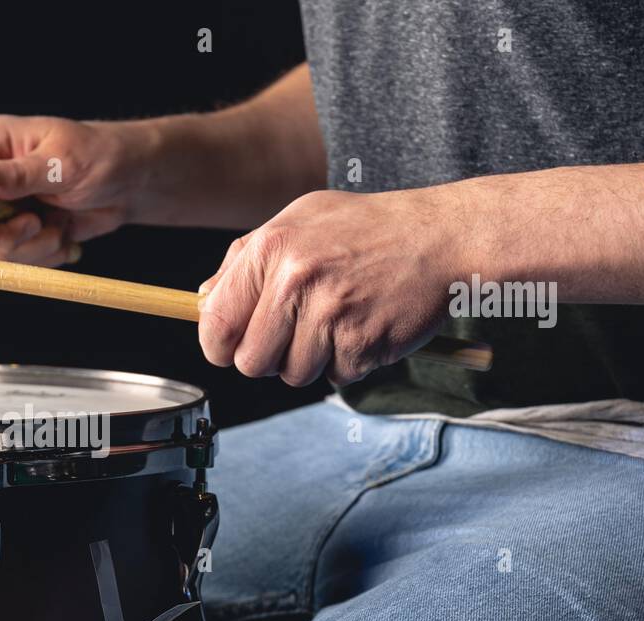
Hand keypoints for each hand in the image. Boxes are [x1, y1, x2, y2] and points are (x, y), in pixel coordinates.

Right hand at [0, 115, 149, 265]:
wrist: (131, 184)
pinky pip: (16, 259)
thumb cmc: (102, 157)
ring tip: (60, 228)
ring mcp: (3, 205)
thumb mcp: (63, 162)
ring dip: (31, 248)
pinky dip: (43, 257)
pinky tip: (65, 237)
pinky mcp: (19, 230)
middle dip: (3, 236)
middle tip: (38, 225)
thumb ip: (18, 174)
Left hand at [197, 188, 463, 385]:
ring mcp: (331, 315)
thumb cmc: (365, 228)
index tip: (233, 344)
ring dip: (311, 360)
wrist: (441, 236)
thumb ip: (245, 260)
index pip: (215, 323)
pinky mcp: (362, 344)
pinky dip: (347, 362)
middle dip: (267, 358)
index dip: (219, 344)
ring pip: (292, 375)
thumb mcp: (298, 221)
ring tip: (335, 322)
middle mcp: (296, 281)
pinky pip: (335, 377)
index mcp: (270, 248)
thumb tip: (203, 301)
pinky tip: (362, 327)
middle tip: (294, 334)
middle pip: (250, 363)